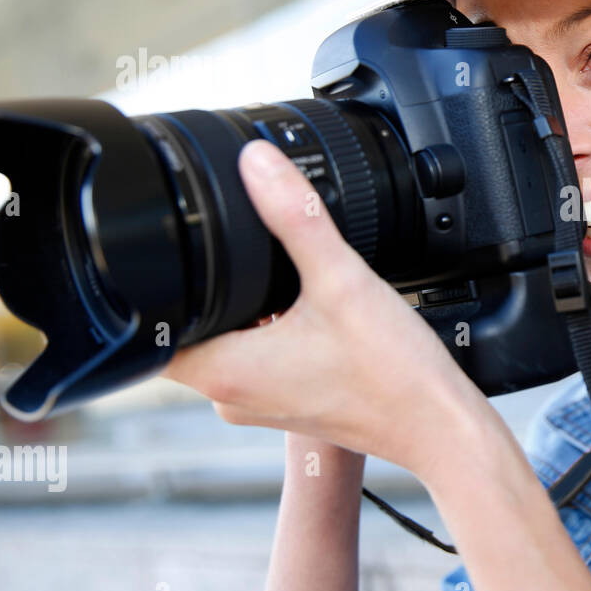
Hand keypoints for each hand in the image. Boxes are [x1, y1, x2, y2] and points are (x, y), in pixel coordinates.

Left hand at [161, 139, 488, 478]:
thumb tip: (259, 164)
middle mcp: (231, 395)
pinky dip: (274, 329)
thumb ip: (296, 216)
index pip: (151, 324)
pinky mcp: (288, 402)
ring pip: (228, 339)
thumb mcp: (342, 280)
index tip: (186, 247)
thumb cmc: (393, 375)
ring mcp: (259, 403)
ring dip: (247, 308)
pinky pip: (259, 356)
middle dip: (212, 285)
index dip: (158, 280)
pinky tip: (316, 313)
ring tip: (292, 285)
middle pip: (191, 324)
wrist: (439, 426)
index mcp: (224, 372)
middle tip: (250, 253)